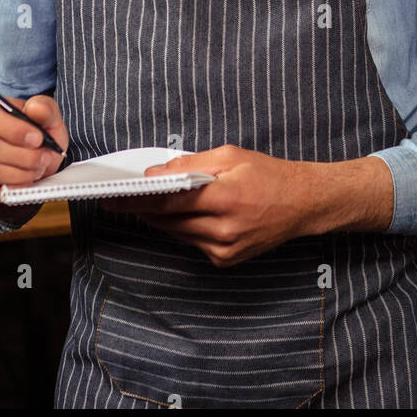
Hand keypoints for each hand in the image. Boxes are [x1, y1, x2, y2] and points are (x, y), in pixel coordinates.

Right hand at [0, 95, 67, 205]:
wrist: (37, 165)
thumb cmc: (38, 136)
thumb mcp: (48, 118)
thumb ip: (44, 109)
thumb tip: (35, 109)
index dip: (12, 129)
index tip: (37, 139)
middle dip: (20, 155)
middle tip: (43, 158)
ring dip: (16, 174)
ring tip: (37, 171)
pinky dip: (9, 191)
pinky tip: (24, 185)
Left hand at [101, 145, 392, 266]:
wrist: (303, 204)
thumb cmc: (268, 174)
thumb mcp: (231, 156)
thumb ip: (190, 164)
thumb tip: (156, 173)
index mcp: (226, 197)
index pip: (170, 200)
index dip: (138, 199)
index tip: (114, 198)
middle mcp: (224, 229)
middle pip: (169, 220)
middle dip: (144, 208)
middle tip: (121, 199)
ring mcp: (225, 249)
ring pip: (178, 233)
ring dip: (163, 218)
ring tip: (149, 203)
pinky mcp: (226, 261)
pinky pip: (193, 243)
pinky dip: (185, 228)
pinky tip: (187, 214)